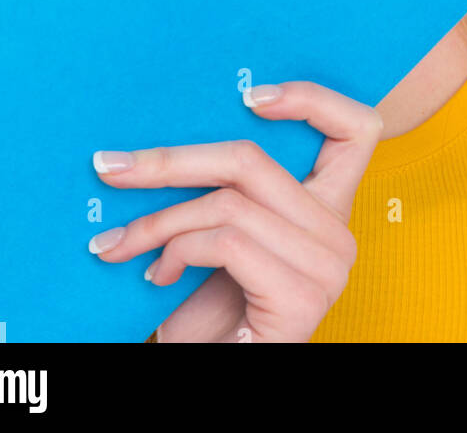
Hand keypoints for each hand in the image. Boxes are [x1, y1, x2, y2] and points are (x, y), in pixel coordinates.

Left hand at [89, 80, 382, 342]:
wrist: (217, 371)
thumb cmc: (214, 316)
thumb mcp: (223, 239)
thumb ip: (224, 192)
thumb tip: (167, 136)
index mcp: (327, 208)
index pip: (355, 129)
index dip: (310, 99)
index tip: (248, 95)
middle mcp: (338, 233)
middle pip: (252, 158)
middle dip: (171, 161)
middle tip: (110, 167)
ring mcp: (327, 266)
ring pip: (228, 203)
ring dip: (158, 222)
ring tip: (122, 245)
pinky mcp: (302, 297)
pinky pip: (226, 242)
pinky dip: (176, 252)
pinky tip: (157, 276)